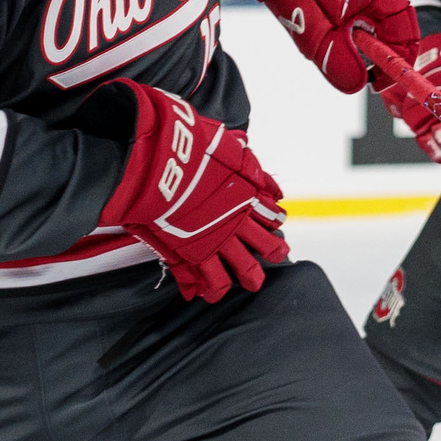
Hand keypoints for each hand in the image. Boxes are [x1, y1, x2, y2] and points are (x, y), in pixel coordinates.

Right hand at [98, 81, 289, 303]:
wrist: (163, 164)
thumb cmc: (189, 149)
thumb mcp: (224, 145)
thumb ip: (244, 159)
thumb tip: (261, 169)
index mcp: (245, 194)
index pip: (268, 213)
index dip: (275, 220)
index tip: (278, 224)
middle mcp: (236, 220)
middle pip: (264, 244)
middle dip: (272, 251)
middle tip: (277, 256)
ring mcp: (217, 239)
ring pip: (241, 266)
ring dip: (247, 276)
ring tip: (250, 284)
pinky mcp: (195, 253)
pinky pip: (208, 277)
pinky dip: (210, 288)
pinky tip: (206, 294)